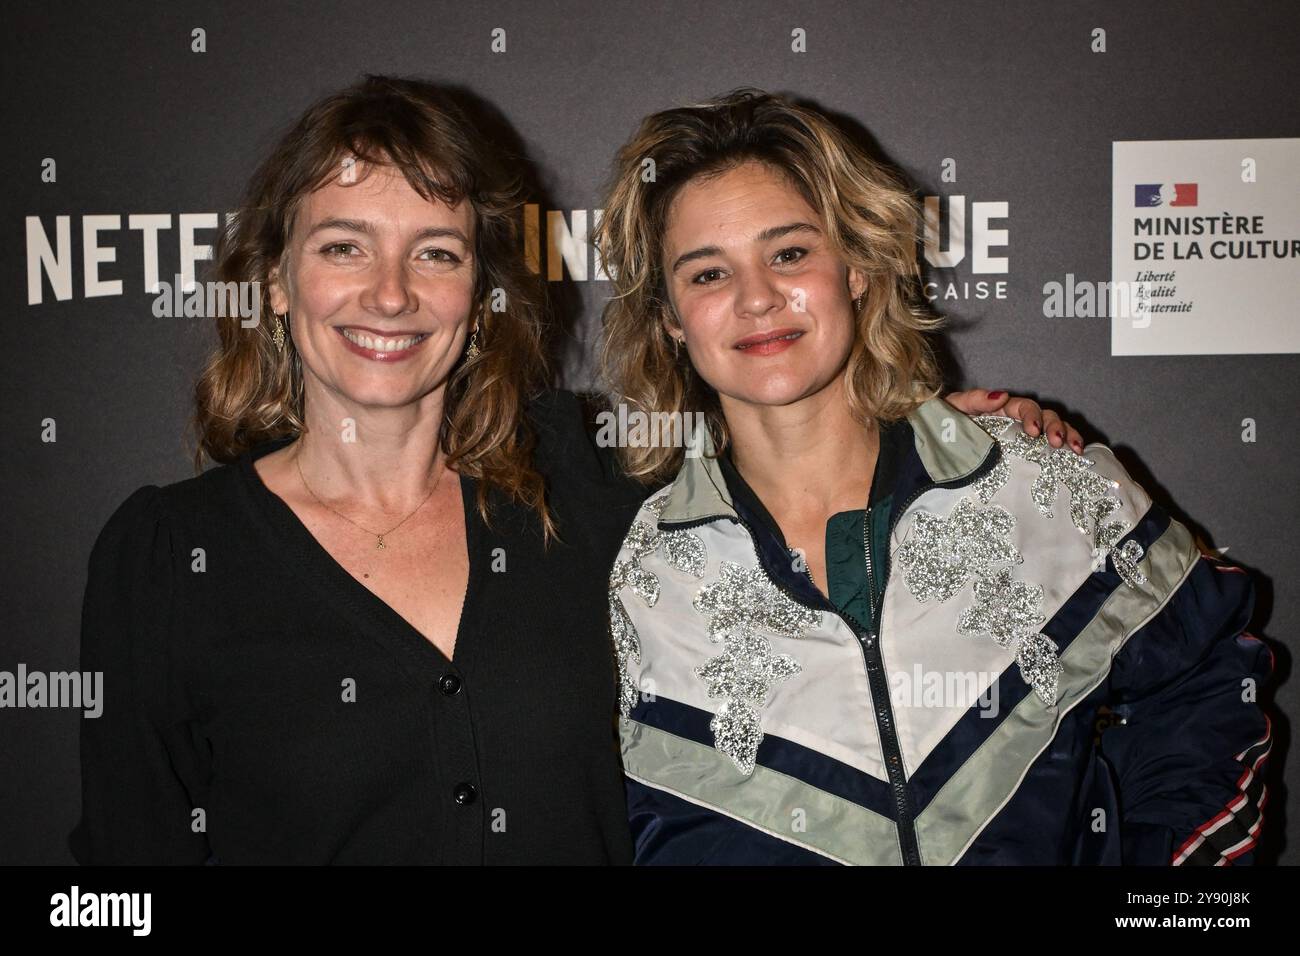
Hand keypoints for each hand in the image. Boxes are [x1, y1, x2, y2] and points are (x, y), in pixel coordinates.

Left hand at [944, 388, 1083, 452]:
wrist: (927, 451)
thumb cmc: (940, 426)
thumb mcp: (953, 408)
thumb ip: (974, 400)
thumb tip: (1002, 395)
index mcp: (1000, 409)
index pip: (1024, 407)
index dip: (1033, 416)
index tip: (1035, 431)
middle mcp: (1014, 423)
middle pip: (1045, 418)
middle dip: (1056, 427)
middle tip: (1058, 443)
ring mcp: (1019, 441)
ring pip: (1052, 433)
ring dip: (1067, 437)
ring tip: (1076, 451)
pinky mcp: (1020, 460)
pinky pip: (1045, 455)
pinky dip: (1063, 456)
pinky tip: (1075, 463)